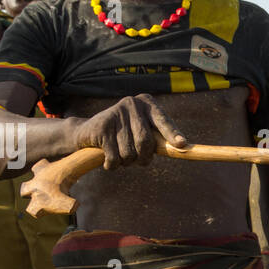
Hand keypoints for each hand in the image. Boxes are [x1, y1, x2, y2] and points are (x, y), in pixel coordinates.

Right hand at [72, 92, 188, 168]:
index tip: (182, 144)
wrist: (86, 132)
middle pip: (146, 142)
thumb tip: (182, 146)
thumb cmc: (122, 136)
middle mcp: (132, 104)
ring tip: (120, 156)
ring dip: (126, 163)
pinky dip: (112, 165)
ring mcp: (116, 113)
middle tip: (138, 161)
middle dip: (143, 158)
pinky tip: (107, 160)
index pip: (163, 120)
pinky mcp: (102, 127)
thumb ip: (159, 138)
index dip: (172, 133)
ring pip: (130, 153)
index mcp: (147, 103)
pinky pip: (114, 157)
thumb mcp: (141, 132)